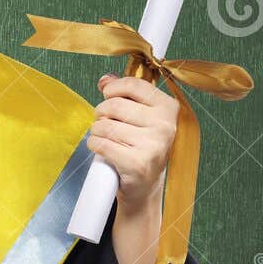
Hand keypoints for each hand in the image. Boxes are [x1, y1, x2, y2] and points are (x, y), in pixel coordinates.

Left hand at [87, 72, 178, 208]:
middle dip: (101, 114)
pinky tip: (103, 150)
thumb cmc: (139, 145)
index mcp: (168, 108)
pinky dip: (94, 145)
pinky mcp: (137, 163)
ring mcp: (152, 145)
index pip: (132, 85)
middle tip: (106, 124)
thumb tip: (105, 79)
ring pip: (104, 125)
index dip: (112, 89)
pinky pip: (100, 144)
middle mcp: (164, 125)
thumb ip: (123, 94)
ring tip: (107, 139)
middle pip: (113, 105)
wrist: (144, 184)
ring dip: (96, 132)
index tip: (108, 96)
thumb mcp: (138, 116)